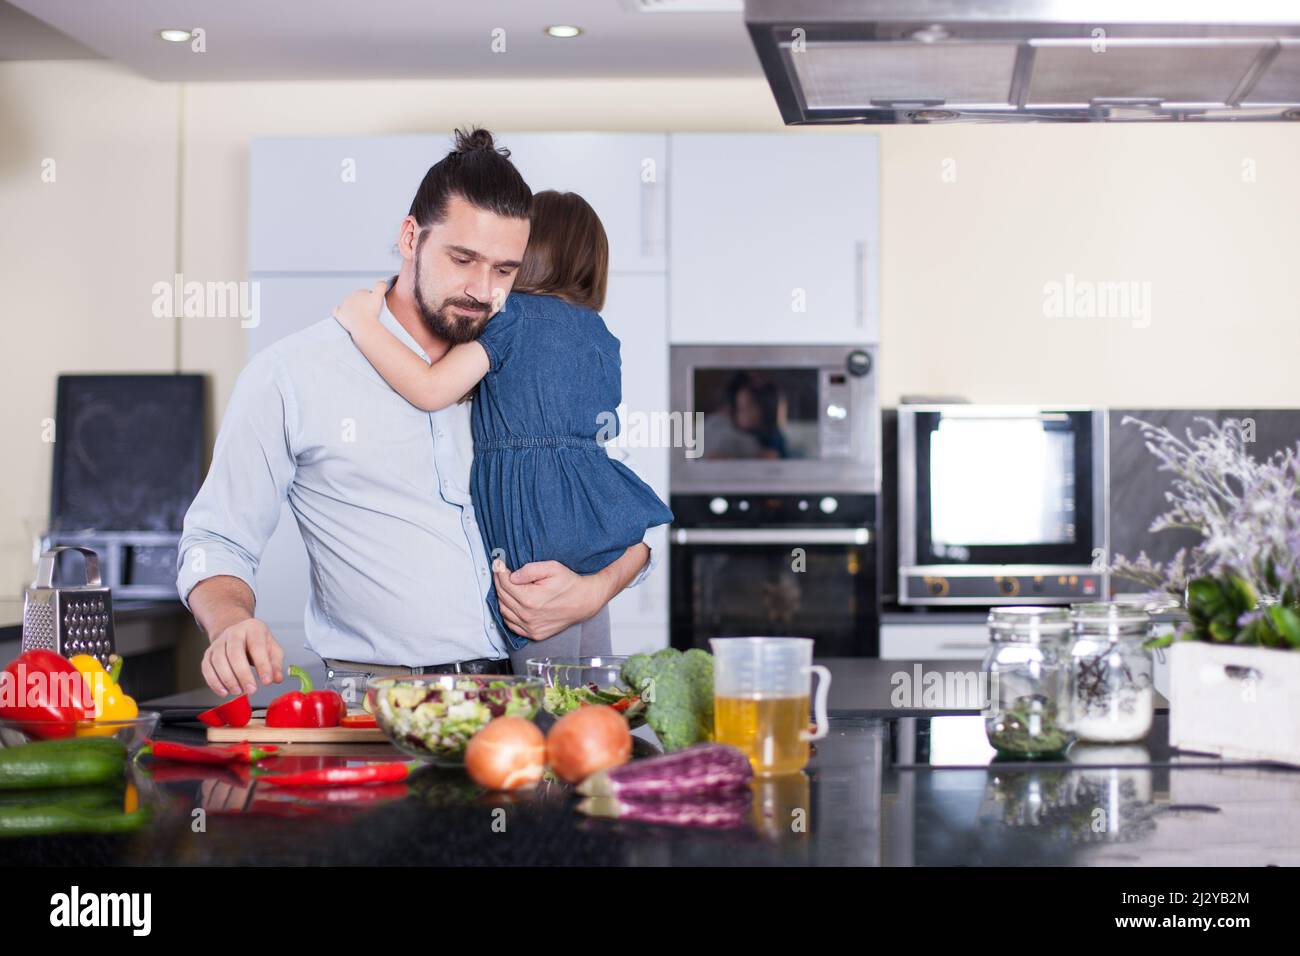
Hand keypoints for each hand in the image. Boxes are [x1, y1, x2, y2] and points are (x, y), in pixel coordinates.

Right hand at [201, 617, 285, 696]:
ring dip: (227, 680)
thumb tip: (276, 678)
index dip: (262, 665)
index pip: (257, 646)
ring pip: (218, 660)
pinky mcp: (208, 654)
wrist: (237, 633)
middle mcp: (233, 633)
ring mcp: (218, 642)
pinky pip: (207, 668)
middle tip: (251, 689)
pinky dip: (214, 682)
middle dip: (242, 674)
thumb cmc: (257, 642)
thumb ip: (276, 664)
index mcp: (253, 628)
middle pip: (234, 652)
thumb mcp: (272, 648)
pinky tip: (224, 691)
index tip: (267, 681)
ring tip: (238, 691)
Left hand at [331, 280, 385, 334]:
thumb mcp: (379, 296)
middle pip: (357, 300)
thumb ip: (381, 286)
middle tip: (369, 313)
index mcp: (359, 292)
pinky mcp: (339, 315)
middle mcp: (350, 297)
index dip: (371, 300)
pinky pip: (336, 311)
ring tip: (361, 317)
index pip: (366, 294)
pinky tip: (344, 314)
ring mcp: (343, 306)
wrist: (364, 326)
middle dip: (362, 305)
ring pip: (348, 306)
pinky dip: (339, 311)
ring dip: (353, 309)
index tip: (375, 307)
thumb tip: (382, 282)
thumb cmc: (371, 313)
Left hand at [493, 560, 608, 641]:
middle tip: (500, 572)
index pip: (505, 583)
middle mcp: (527, 616)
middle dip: (499, 581)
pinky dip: (507, 612)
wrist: (585, 601)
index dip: (499, 571)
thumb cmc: (569, 584)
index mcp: (530, 599)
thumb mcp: (552, 568)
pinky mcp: (533, 634)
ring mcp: (530, 627)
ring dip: (502, 597)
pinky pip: (511, 624)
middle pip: (502, 596)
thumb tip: (512, 576)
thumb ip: (530, 570)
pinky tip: (511, 603)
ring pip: (503, 610)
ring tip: (506, 585)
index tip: (498, 564)